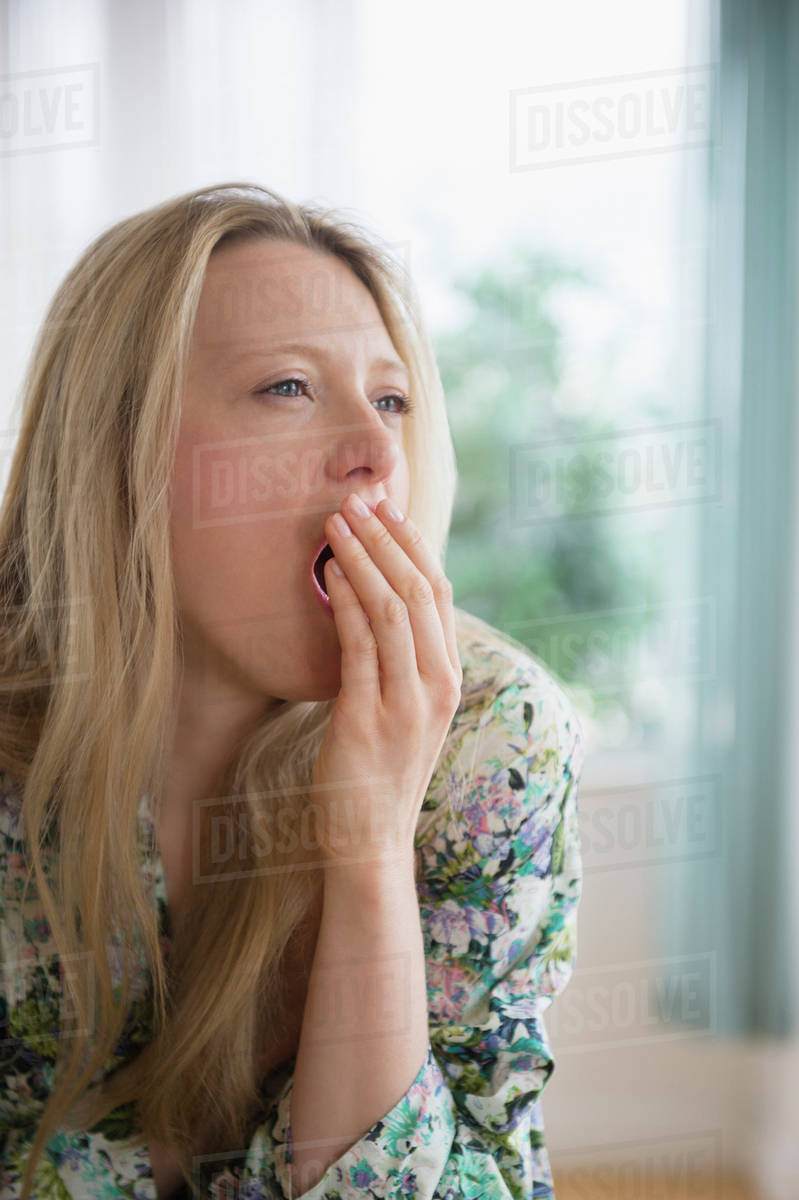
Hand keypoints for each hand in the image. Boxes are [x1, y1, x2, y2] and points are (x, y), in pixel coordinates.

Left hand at [311, 492, 462, 867]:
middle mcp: (437, 686)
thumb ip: (400, 661)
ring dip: (363, 558)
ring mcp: (406, 703)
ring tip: (336, 523)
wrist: (369, 839)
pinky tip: (328, 572)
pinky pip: (360, 645)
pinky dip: (344, 600)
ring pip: (392, 610)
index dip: (414, 546)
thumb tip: (375, 602)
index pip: (439, 594)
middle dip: (386, 540)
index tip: (388, 510)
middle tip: (356, 501)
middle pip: (418, 591)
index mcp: (449, 678)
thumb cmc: (378, 770)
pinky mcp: (369, 718)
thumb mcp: (405, 710)